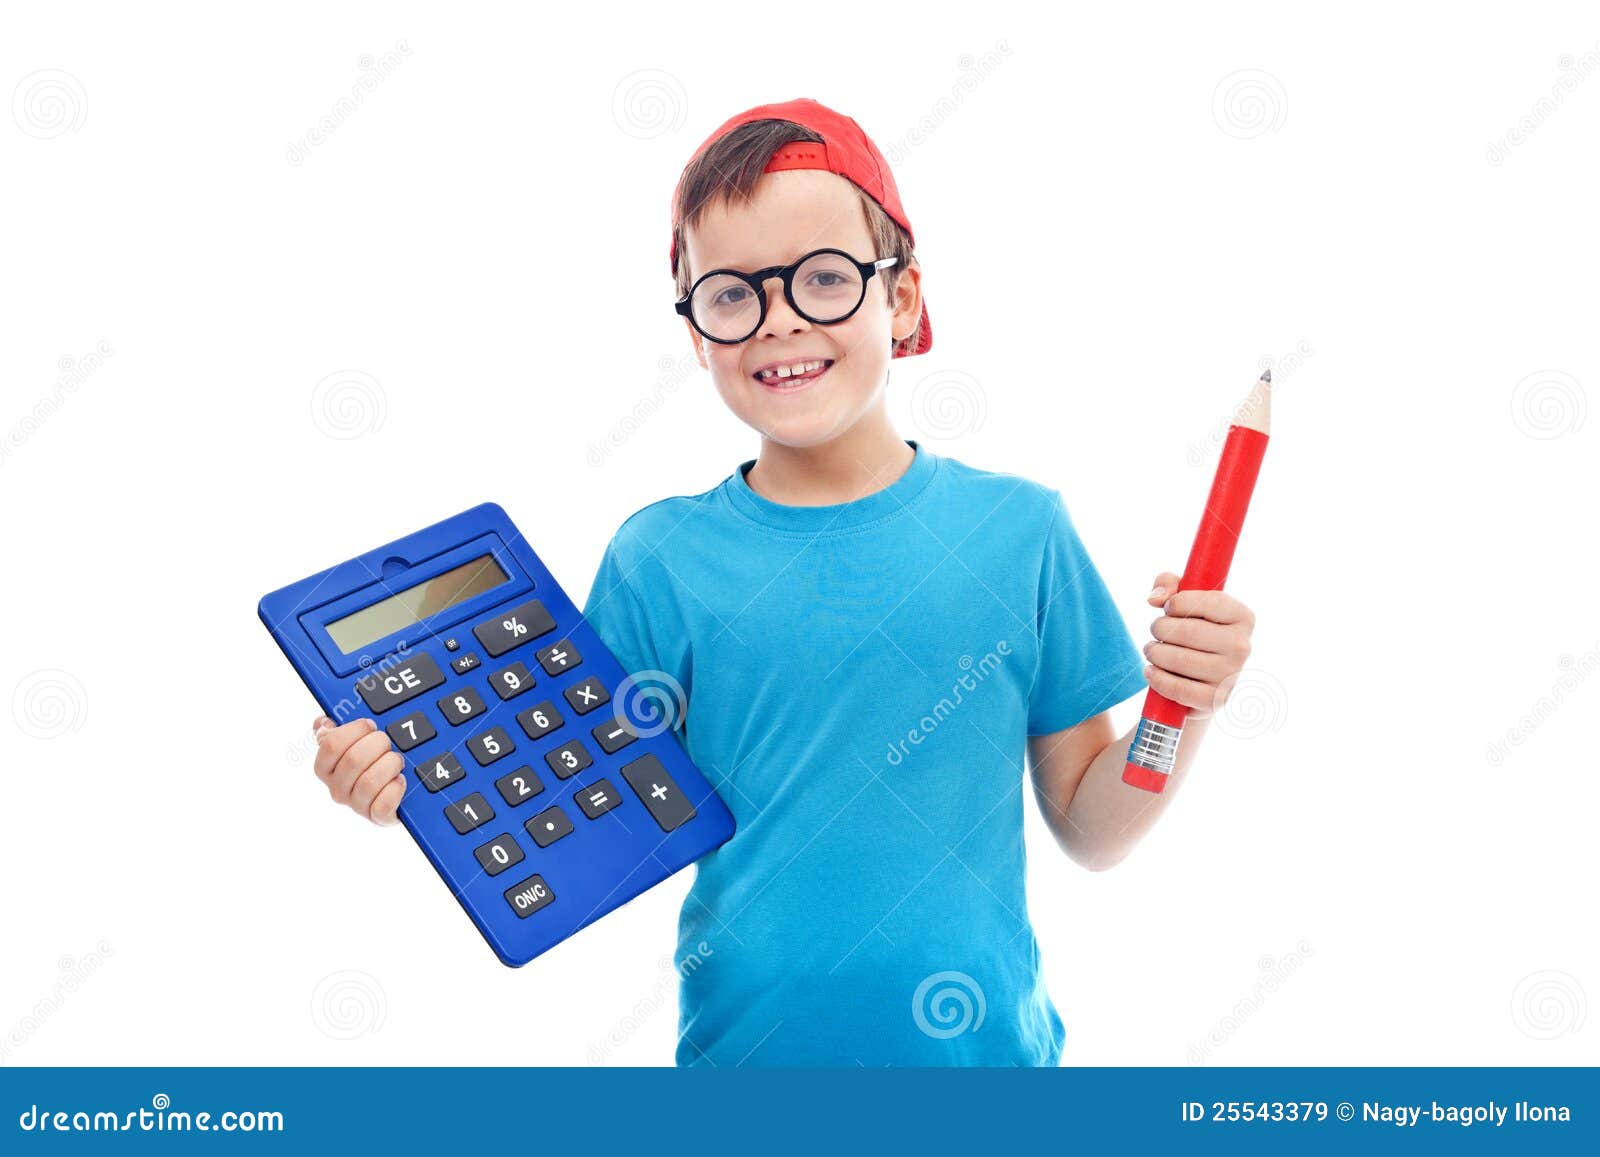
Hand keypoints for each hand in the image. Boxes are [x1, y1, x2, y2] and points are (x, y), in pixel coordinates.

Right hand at [312, 716, 405, 824]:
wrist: (396, 793)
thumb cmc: (372, 763)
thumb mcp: (353, 742)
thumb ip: (336, 731)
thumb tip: (322, 723)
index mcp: (326, 767)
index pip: (331, 744)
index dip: (356, 729)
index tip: (371, 725)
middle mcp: (337, 788)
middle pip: (354, 759)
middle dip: (378, 744)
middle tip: (387, 743)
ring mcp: (356, 805)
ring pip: (369, 781)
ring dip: (390, 764)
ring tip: (397, 760)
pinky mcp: (377, 818)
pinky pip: (384, 804)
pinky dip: (395, 788)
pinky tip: (400, 780)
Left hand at [1141, 572, 1254, 719]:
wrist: (1196, 679)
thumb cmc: (1190, 631)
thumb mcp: (1182, 600)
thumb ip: (1168, 584)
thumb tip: (1156, 598)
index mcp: (1242, 616)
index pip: (1207, 601)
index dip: (1177, 603)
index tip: (1169, 608)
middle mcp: (1242, 646)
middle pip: (1188, 631)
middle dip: (1160, 628)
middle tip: (1156, 632)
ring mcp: (1231, 675)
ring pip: (1179, 659)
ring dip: (1155, 653)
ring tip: (1153, 651)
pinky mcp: (1215, 700)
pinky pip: (1178, 688)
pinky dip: (1157, 678)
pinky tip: (1151, 671)